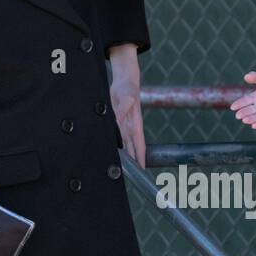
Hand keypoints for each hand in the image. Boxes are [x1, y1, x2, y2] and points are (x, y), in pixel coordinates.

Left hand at [109, 43, 145, 167]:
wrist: (124, 80)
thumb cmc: (128, 88)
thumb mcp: (126, 97)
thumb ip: (123, 109)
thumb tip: (119, 120)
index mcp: (136, 124)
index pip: (139, 144)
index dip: (140, 156)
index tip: (142, 168)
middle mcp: (130, 127)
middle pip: (132, 147)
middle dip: (133, 160)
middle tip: (132, 174)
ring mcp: (124, 125)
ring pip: (124, 144)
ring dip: (125, 154)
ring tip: (123, 168)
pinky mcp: (117, 121)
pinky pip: (117, 136)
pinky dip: (116, 144)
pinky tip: (114, 151)